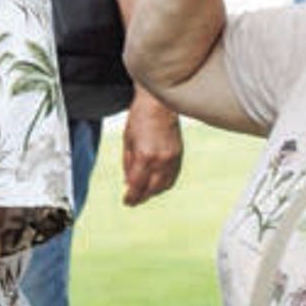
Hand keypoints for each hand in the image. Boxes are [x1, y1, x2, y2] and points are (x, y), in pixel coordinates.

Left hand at [121, 90, 182, 205]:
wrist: (159, 104)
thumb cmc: (139, 118)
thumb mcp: (127, 142)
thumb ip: (128, 164)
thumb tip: (128, 183)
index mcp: (144, 156)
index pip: (137, 185)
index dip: (131, 197)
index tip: (126, 202)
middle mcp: (160, 160)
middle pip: (151, 189)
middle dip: (141, 197)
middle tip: (133, 200)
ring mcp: (172, 158)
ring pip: (164, 185)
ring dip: (153, 191)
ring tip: (143, 192)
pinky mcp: (179, 155)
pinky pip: (172, 177)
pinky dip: (163, 183)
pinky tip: (156, 183)